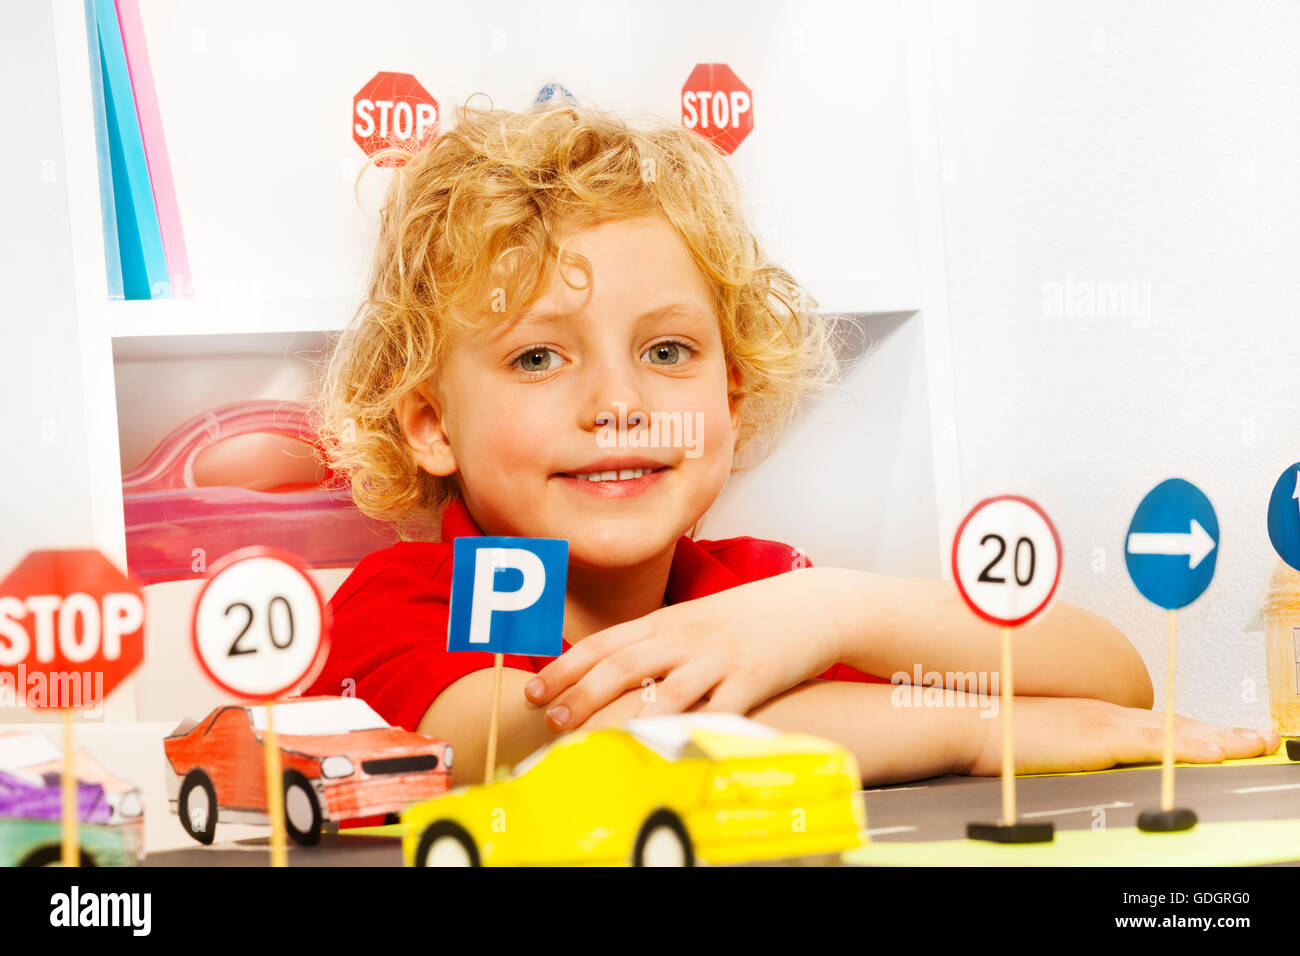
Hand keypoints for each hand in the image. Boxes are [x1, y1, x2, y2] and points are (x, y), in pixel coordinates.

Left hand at [524, 567, 844, 731]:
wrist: (810, 605)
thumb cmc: (745, 618)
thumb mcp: (692, 621)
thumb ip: (653, 643)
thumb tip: (605, 671)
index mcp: (666, 622)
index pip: (604, 643)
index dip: (565, 667)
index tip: (534, 689)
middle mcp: (686, 636)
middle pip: (624, 664)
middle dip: (581, 692)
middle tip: (549, 717)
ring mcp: (719, 657)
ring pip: (665, 688)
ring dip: (627, 715)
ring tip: (598, 739)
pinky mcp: (753, 678)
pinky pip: (719, 708)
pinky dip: (693, 727)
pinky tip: (670, 745)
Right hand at [967, 695, 1280, 775]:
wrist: (971, 721)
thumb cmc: (996, 732)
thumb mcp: (1038, 737)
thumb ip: (1065, 744)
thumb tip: (1076, 757)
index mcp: (1092, 714)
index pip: (1155, 723)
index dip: (1194, 729)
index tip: (1221, 735)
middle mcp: (1105, 712)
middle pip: (1176, 724)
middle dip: (1221, 731)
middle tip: (1258, 736)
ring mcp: (1104, 722)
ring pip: (1177, 731)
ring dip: (1221, 737)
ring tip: (1255, 743)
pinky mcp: (1098, 738)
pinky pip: (1156, 745)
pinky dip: (1190, 747)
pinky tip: (1216, 753)